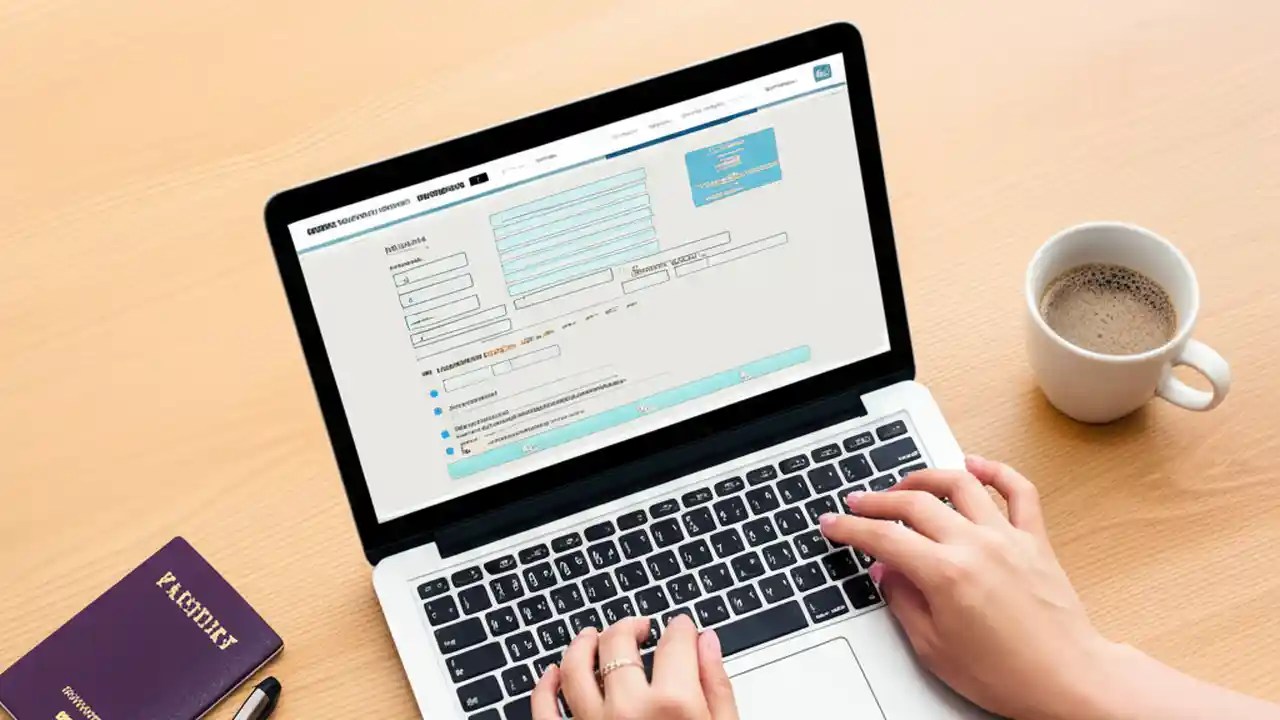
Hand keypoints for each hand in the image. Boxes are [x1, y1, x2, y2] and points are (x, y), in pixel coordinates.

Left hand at [530, 615, 738, 719]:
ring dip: (582, 644)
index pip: (675, 642)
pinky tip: (552, 674)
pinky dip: (544, 687)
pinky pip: (544, 710)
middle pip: (619, 643)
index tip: (682, 627)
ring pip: (574, 667)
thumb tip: (708, 643)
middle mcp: (628, 710)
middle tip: (639, 626)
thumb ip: (716, 687)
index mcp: (673, 704)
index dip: (681, 628)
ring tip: (593, 636)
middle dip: (631, 625)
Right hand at [818, 455, 1117, 719]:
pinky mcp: (1034, 540)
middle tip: (858, 504)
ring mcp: (1007, 538)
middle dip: (877, 500)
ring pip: (960, 484)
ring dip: (925, 478)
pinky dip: (995, 471)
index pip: (884, 538)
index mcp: (946, 574)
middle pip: (914, 503)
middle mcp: (975, 546)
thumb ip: (903, 602)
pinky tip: (974, 466)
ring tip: (905, 486)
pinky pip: (1018, 491)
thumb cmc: (1006, 675)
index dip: (850, 528)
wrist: (1066, 680)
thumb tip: (885, 573)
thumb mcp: (934, 649)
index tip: (833, 523)